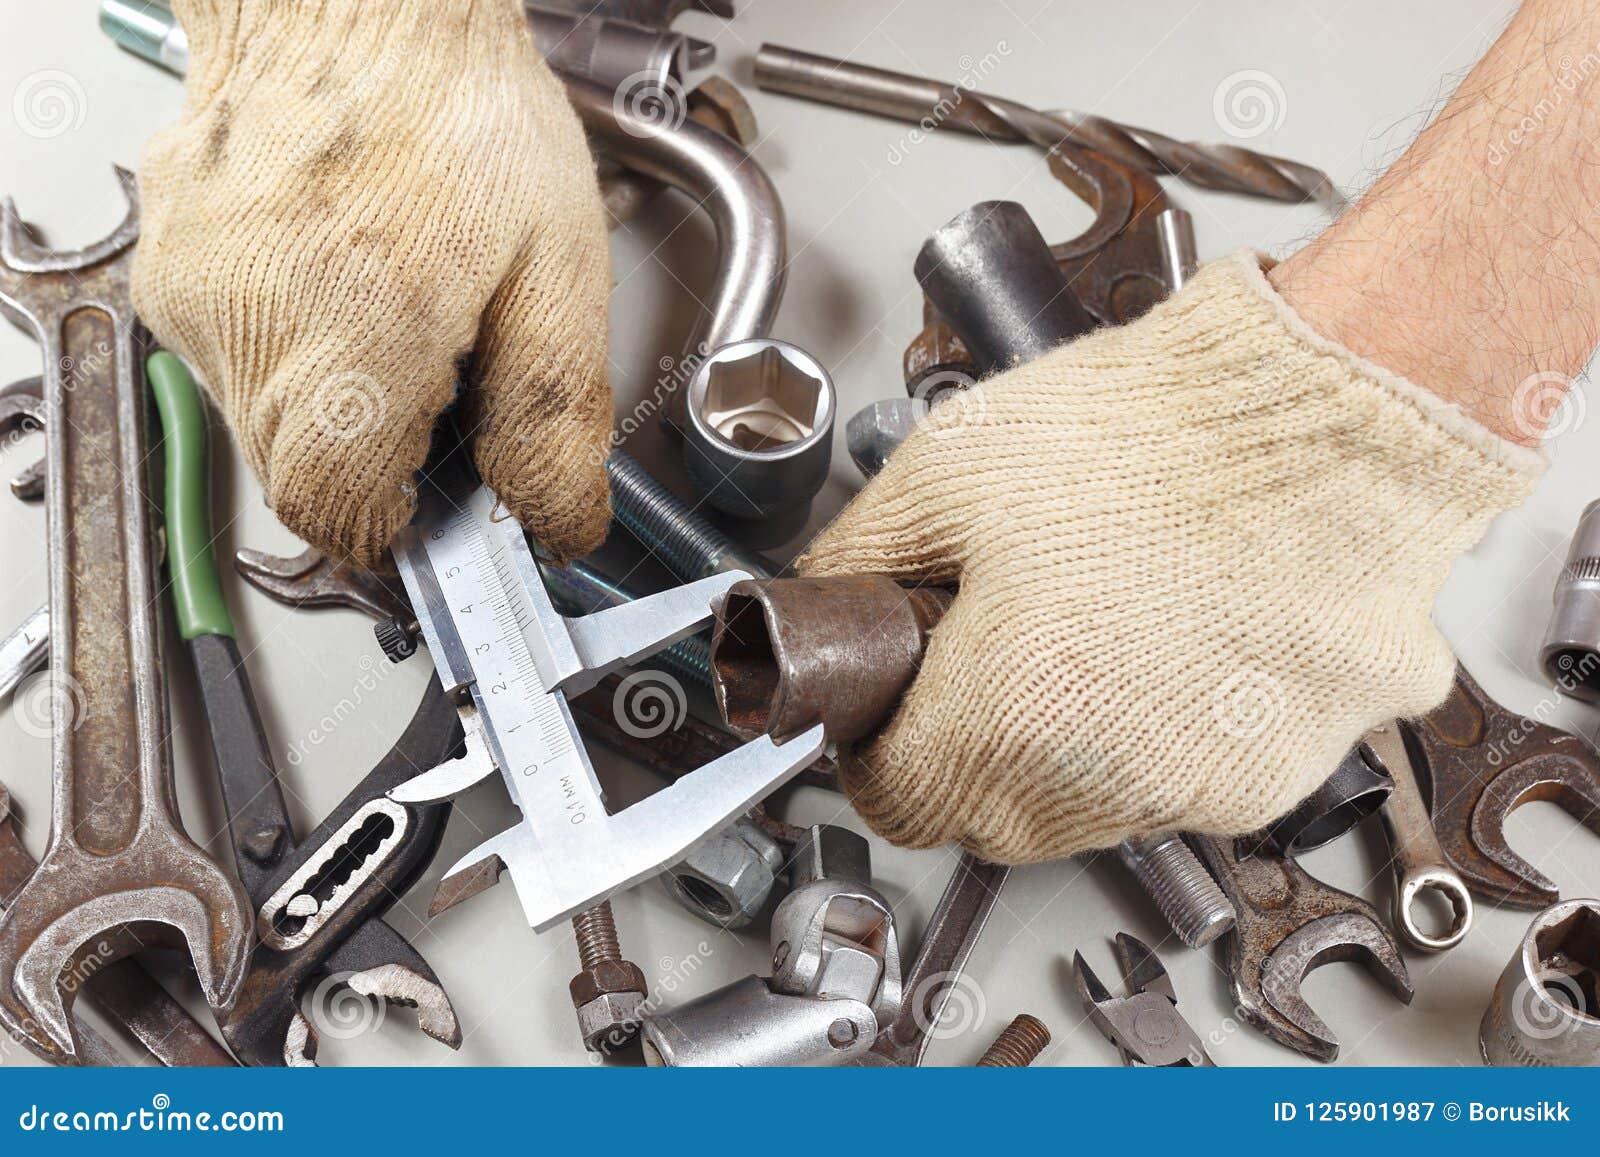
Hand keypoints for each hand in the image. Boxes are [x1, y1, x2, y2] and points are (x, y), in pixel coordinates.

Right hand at [133, 0, 612, 567]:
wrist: (354, 1)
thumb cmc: (460, 110)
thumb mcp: (559, 269)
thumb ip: (553, 411)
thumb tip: (556, 521)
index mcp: (357, 320)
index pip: (335, 507)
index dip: (391, 529)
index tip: (431, 513)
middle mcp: (250, 311)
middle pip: (296, 475)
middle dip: (373, 467)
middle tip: (437, 395)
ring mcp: (194, 288)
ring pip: (258, 424)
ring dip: (332, 411)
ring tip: (392, 317)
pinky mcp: (168, 268)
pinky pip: (230, 360)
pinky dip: (291, 357)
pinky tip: (342, 287)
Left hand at [801, 253, 1536, 862]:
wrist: (1339, 411)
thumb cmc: (1165, 430)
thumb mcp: (950, 467)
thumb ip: (858, 554)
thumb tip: (826, 597)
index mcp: (1014, 717)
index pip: (894, 801)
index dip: (873, 745)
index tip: (886, 703)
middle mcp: (1113, 780)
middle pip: (987, 820)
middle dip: (960, 751)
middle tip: (980, 653)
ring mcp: (1209, 786)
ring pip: (1087, 812)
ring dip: (1062, 751)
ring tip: (1090, 628)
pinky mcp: (1288, 769)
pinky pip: (1189, 780)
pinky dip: (1164, 731)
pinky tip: (1177, 639)